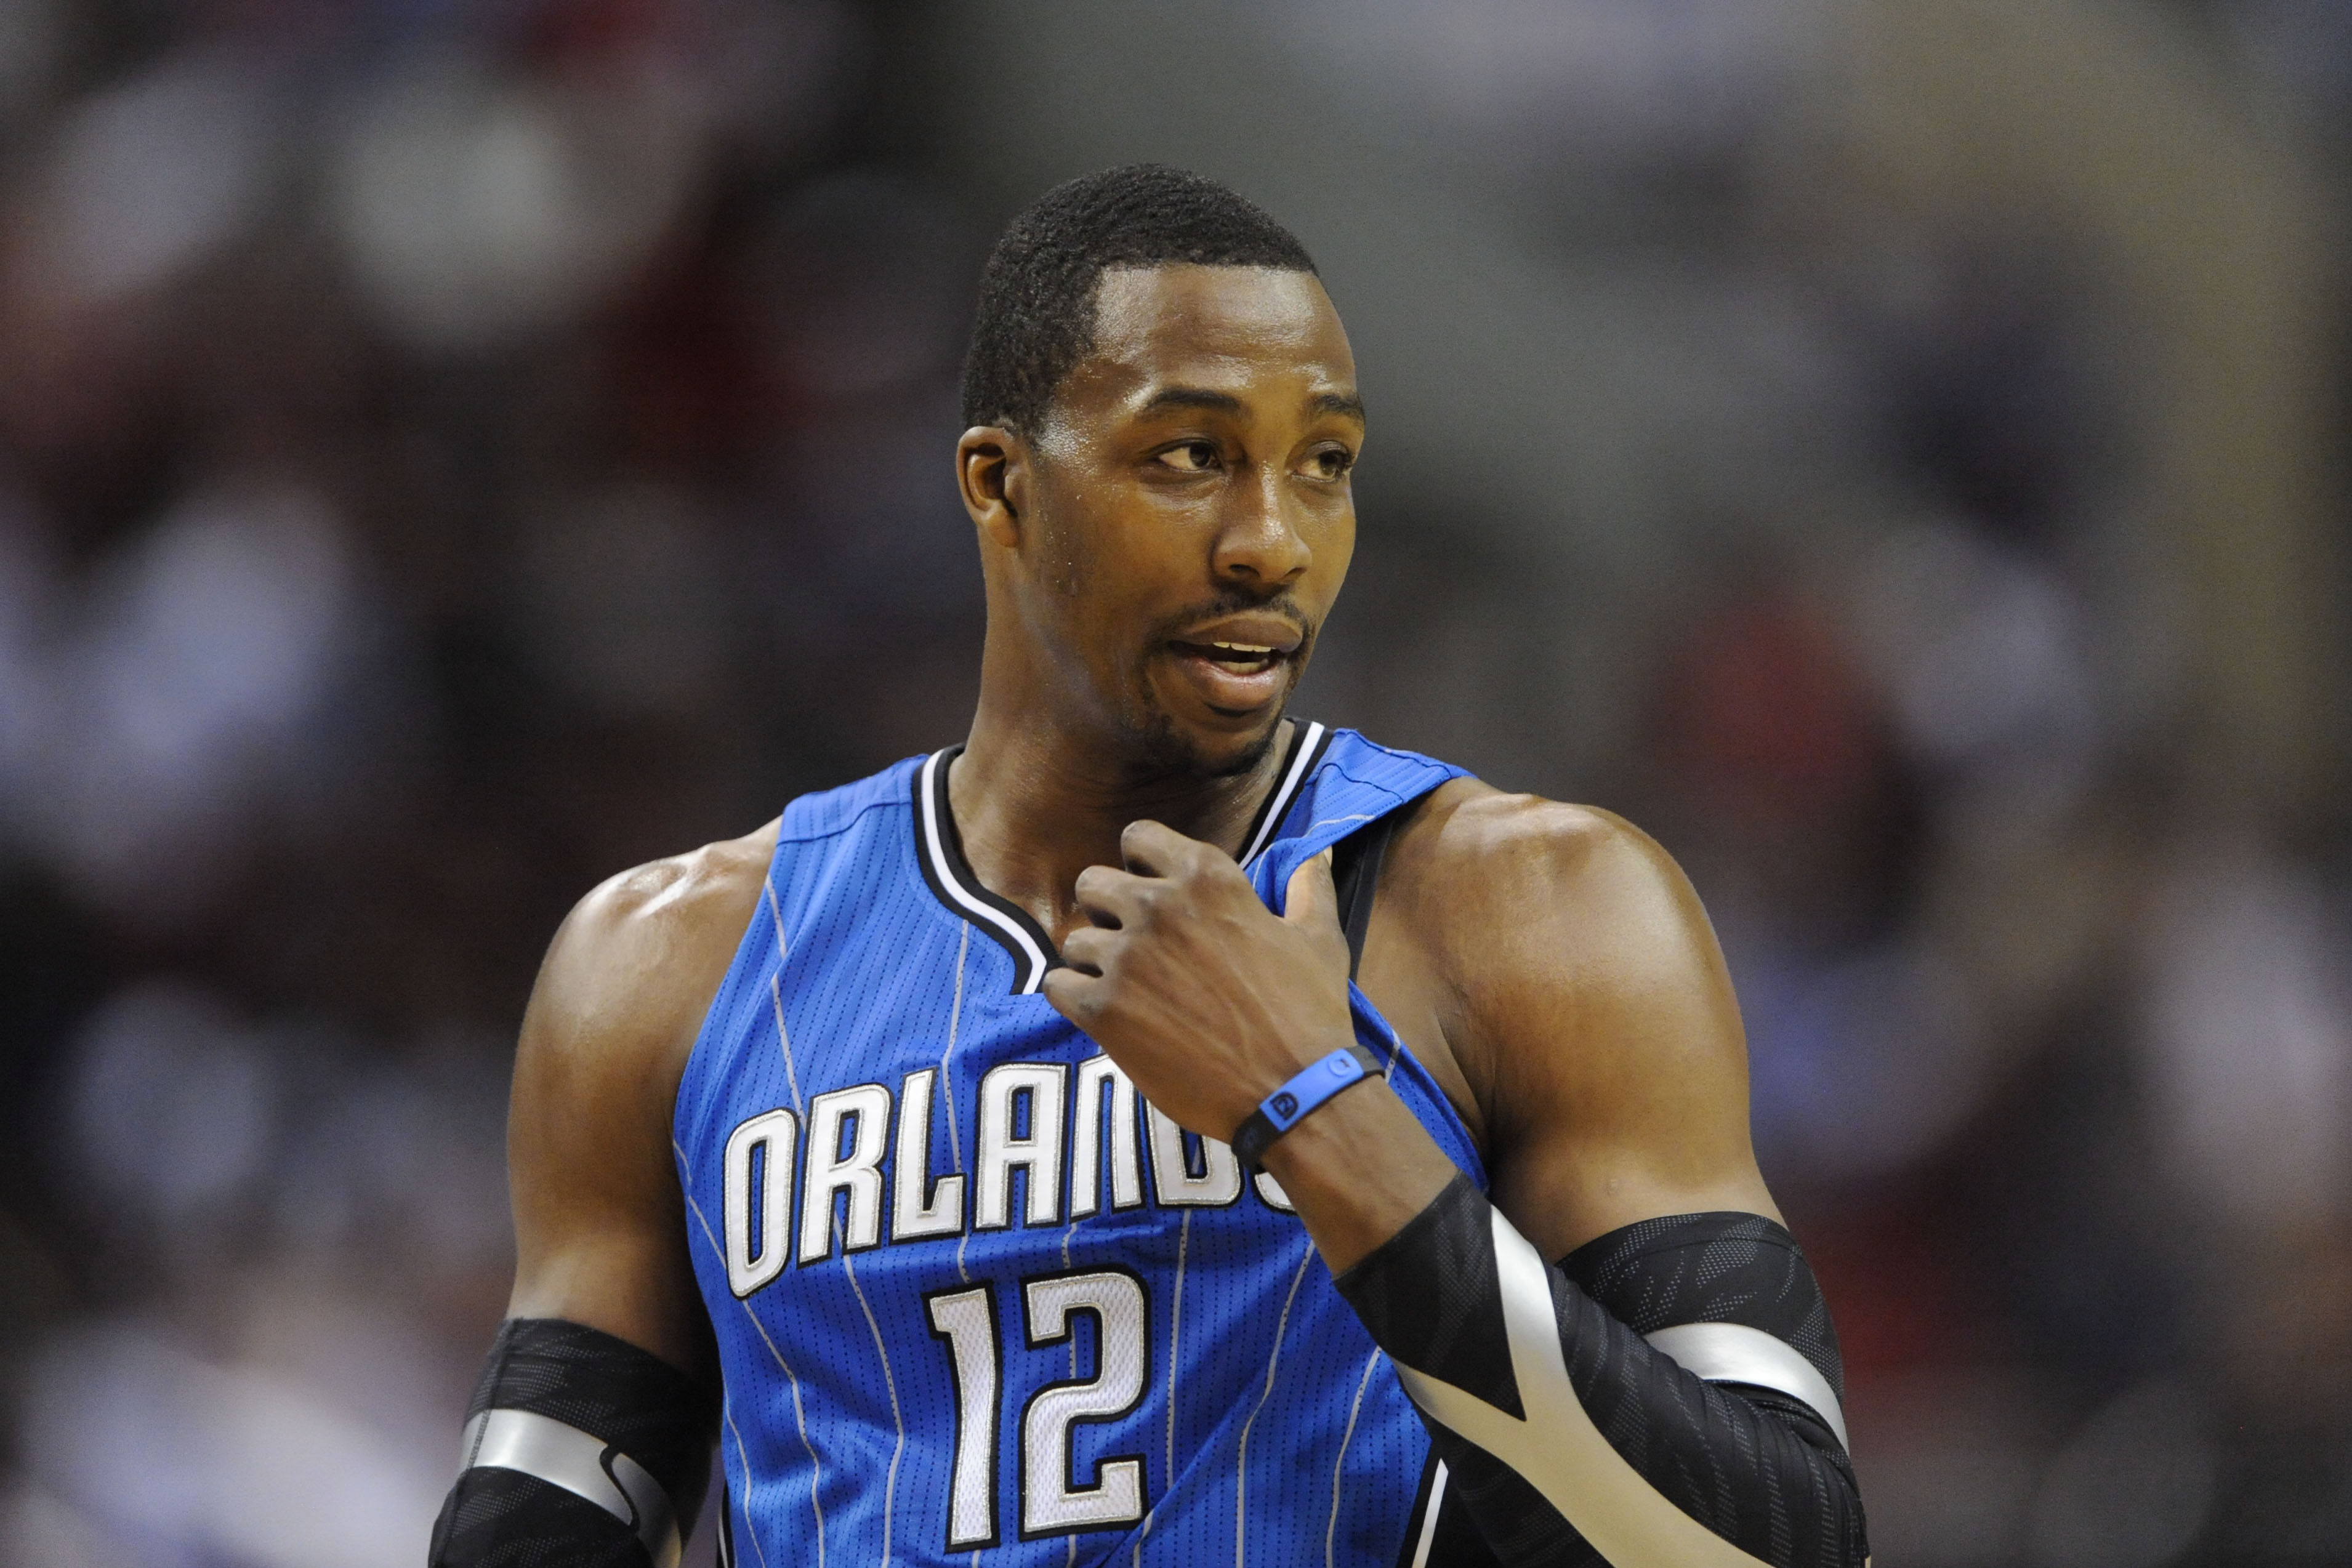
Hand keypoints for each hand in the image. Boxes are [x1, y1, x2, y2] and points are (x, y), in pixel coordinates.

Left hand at [1042, 822, 1354, 1142]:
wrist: (1291, 1093)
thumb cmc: (1309, 1013)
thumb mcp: (1319, 940)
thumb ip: (1308, 889)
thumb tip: (1317, 855)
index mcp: (1207, 878)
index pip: (1139, 836)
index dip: (1140, 863)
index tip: (1151, 889)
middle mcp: (1158, 906)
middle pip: (1091, 884)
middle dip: (1106, 911)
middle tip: (1132, 945)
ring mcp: (1126, 958)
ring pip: (1073, 940)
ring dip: (1093, 963)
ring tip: (1126, 991)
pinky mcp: (1103, 1010)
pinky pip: (1056, 985)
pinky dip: (1073, 998)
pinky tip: (1104, 1014)